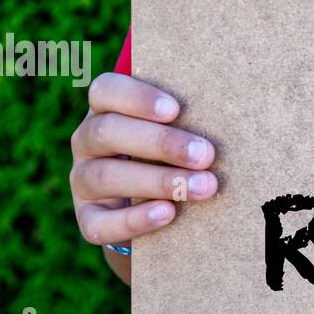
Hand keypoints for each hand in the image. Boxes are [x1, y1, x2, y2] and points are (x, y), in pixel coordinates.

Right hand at [70, 73, 217, 256]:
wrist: (163, 212)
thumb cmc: (179, 154)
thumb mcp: (180, 131)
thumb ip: (191, 120)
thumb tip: (231, 112)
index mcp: (106, 109)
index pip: (105, 90)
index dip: (137, 98)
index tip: (176, 109)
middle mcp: (86, 141)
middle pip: (108, 132)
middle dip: (161, 143)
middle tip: (205, 155)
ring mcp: (82, 180)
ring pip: (105, 175)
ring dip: (157, 181)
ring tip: (201, 187)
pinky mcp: (88, 219)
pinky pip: (100, 223)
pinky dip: (134, 219)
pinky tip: (167, 213)